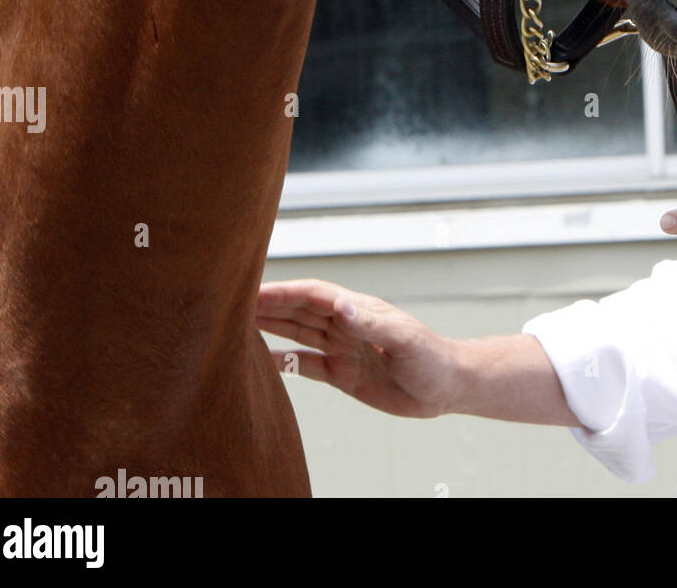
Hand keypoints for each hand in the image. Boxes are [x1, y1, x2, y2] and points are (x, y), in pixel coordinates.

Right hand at [257, 278, 462, 417]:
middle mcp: (346, 325)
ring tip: (238, 326)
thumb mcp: (404, 338)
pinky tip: (261, 360)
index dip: (283, 291)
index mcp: (358, 309)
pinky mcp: (343, 374)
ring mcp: (343, 348)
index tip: (252, 289)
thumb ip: (371, 323)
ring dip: (271, 328)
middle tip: (231, 304)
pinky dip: (284, 362)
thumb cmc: (431, 357)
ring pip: (299, 333)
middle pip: (299, 310)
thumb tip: (340, 306)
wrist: (446, 387)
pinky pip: (307, 364)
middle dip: (268, 305)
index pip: (312, 294)